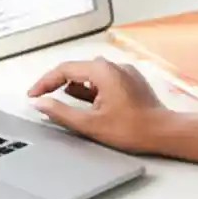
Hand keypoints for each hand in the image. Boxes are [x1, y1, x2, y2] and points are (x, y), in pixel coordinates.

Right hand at [27, 58, 174, 154]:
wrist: (164, 132)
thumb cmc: (133, 129)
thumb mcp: (89, 124)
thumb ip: (61, 112)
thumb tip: (41, 103)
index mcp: (102, 71)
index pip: (64, 70)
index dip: (45, 82)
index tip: (33, 95)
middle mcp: (114, 66)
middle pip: (77, 69)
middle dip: (58, 83)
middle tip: (43, 98)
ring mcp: (124, 73)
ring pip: (90, 74)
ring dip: (74, 86)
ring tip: (62, 102)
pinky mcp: (130, 81)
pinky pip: (104, 80)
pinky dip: (90, 89)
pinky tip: (86, 102)